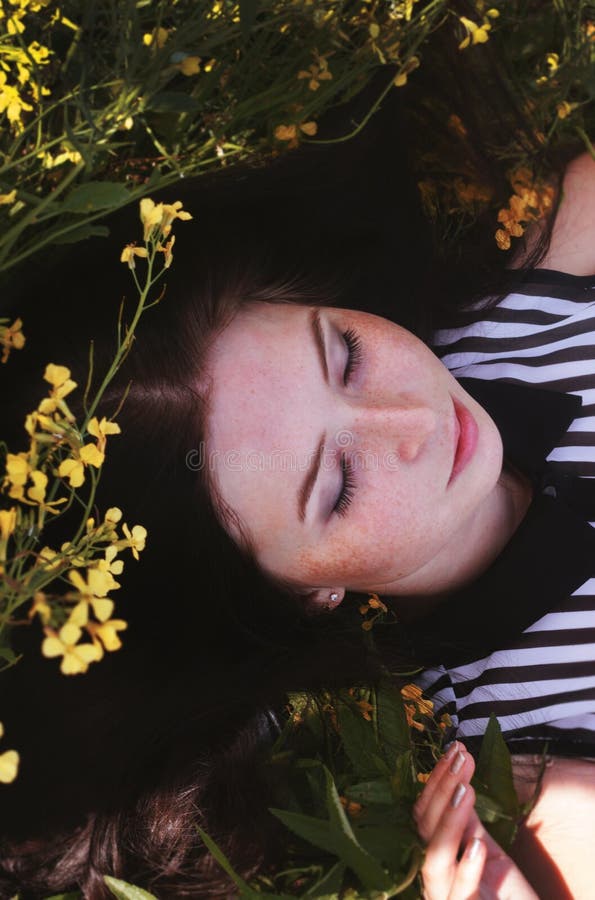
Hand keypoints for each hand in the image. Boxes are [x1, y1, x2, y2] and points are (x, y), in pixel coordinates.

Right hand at [413, 742, 538, 899]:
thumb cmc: (506, 895)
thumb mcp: (487, 852)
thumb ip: (468, 825)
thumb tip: (457, 782)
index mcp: (436, 857)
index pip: (424, 812)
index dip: (437, 780)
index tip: (456, 749)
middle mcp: (433, 878)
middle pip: (424, 829)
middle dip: (442, 790)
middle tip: (461, 760)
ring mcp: (445, 898)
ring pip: (434, 859)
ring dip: (450, 822)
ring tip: (467, 791)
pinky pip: (458, 896)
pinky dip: (467, 870)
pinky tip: (479, 845)